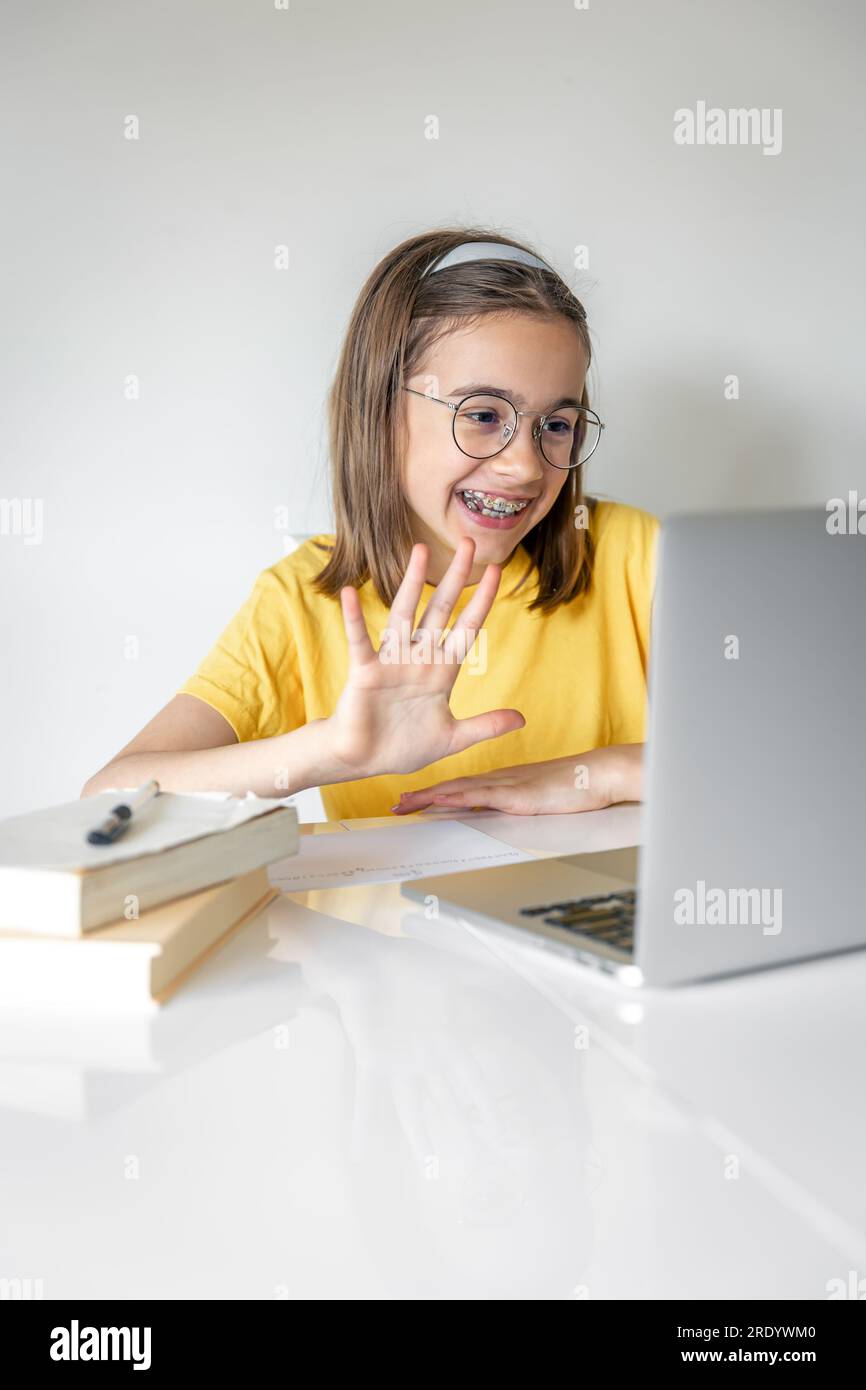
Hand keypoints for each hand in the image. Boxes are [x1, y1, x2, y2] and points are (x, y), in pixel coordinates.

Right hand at [325, 538, 524, 779]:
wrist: (364, 761)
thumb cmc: (403, 746)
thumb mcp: (452, 738)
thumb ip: (484, 726)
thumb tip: (521, 718)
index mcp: (442, 670)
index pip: (467, 628)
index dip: (482, 601)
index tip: (498, 570)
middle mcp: (419, 657)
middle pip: (440, 609)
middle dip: (454, 577)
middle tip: (467, 541)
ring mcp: (392, 661)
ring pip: (405, 614)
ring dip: (410, 582)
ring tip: (418, 550)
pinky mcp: (365, 671)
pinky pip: (360, 640)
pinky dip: (355, 617)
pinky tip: (352, 593)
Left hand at [391, 744, 644, 815]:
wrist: (598, 773)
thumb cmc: (575, 785)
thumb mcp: (538, 796)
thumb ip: (518, 803)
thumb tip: (501, 815)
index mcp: (503, 780)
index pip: (461, 788)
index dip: (434, 794)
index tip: (412, 801)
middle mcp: (499, 779)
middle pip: (452, 788)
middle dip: (422, 797)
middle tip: (395, 804)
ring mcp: (507, 785)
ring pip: (459, 790)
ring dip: (430, 798)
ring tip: (405, 804)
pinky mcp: (518, 794)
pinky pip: (482, 796)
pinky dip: (458, 799)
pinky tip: (440, 801)